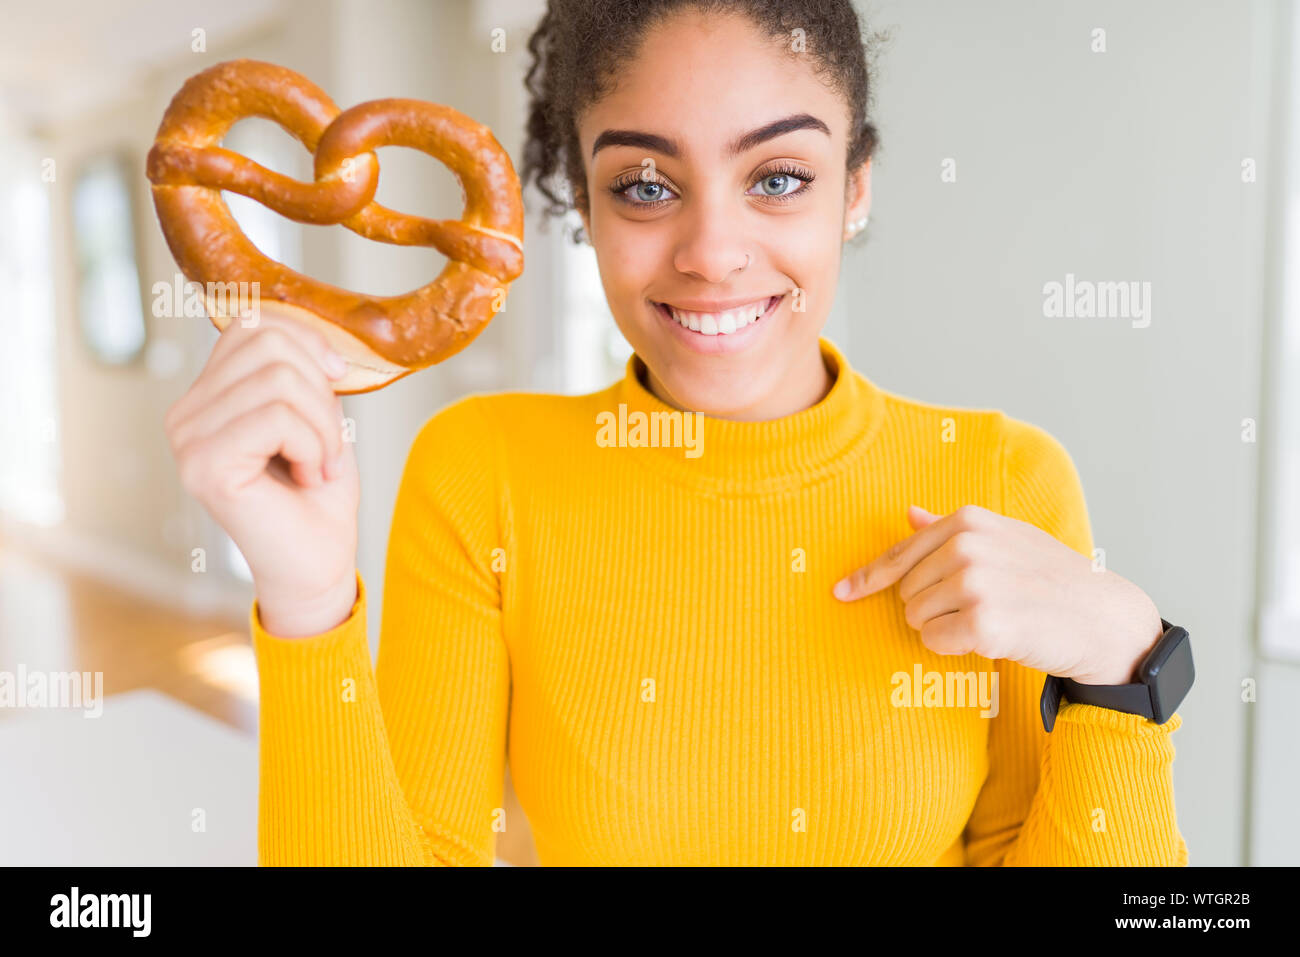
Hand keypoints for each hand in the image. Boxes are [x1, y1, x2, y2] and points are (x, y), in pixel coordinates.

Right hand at [164, 302, 360, 636]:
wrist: (319, 562)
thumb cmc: (319, 493)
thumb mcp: (316, 412)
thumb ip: (299, 367)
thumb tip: (303, 326)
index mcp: (206, 396)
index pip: (251, 325)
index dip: (307, 341)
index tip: (337, 380)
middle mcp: (184, 415)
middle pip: (267, 345)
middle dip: (320, 391)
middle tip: (327, 443)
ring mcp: (186, 441)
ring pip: (278, 380)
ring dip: (322, 426)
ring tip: (318, 465)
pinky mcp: (204, 467)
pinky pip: (277, 418)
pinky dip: (313, 446)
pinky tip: (307, 478)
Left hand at [832, 504, 1164, 684]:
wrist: (1101, 617)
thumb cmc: (1050, 578)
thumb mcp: (1005, 539)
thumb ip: (953, 529)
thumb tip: (909, 514)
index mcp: (968, 521)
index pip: (899, 554)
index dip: (867, 578)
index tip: (842, 592)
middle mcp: (967, 546)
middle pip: (906, 591)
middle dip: (931, 607)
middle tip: (978, 607)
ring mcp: (975, 583)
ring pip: (916, 618)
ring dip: (943, 627)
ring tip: (988, 619)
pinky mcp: (983, 623)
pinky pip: (934, 642)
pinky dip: (953, 647)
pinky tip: (987, 639)